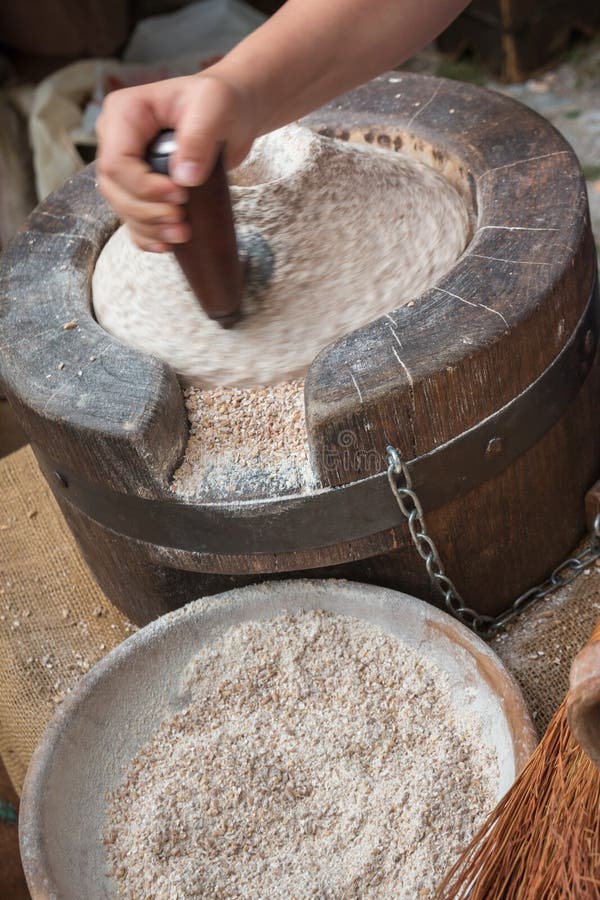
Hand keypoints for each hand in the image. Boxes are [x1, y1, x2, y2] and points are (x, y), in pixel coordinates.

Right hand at [96, 70, 256, 251]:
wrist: (232, 113)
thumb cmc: (220, 100)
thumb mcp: (213, 107)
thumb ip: (198, 138)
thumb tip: (184, 178)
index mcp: (124, 113)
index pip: (116, 161)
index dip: (143, 186)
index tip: (179, 194)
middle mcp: (117, 139)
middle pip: (114, 188)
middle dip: (147, 211)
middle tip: (182, 220)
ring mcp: (127, 165)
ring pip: (121, 207)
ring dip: (149, 227)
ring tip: (181, 234)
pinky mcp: (141, 186)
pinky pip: (132, 218)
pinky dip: (147, 236)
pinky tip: (167, 245)